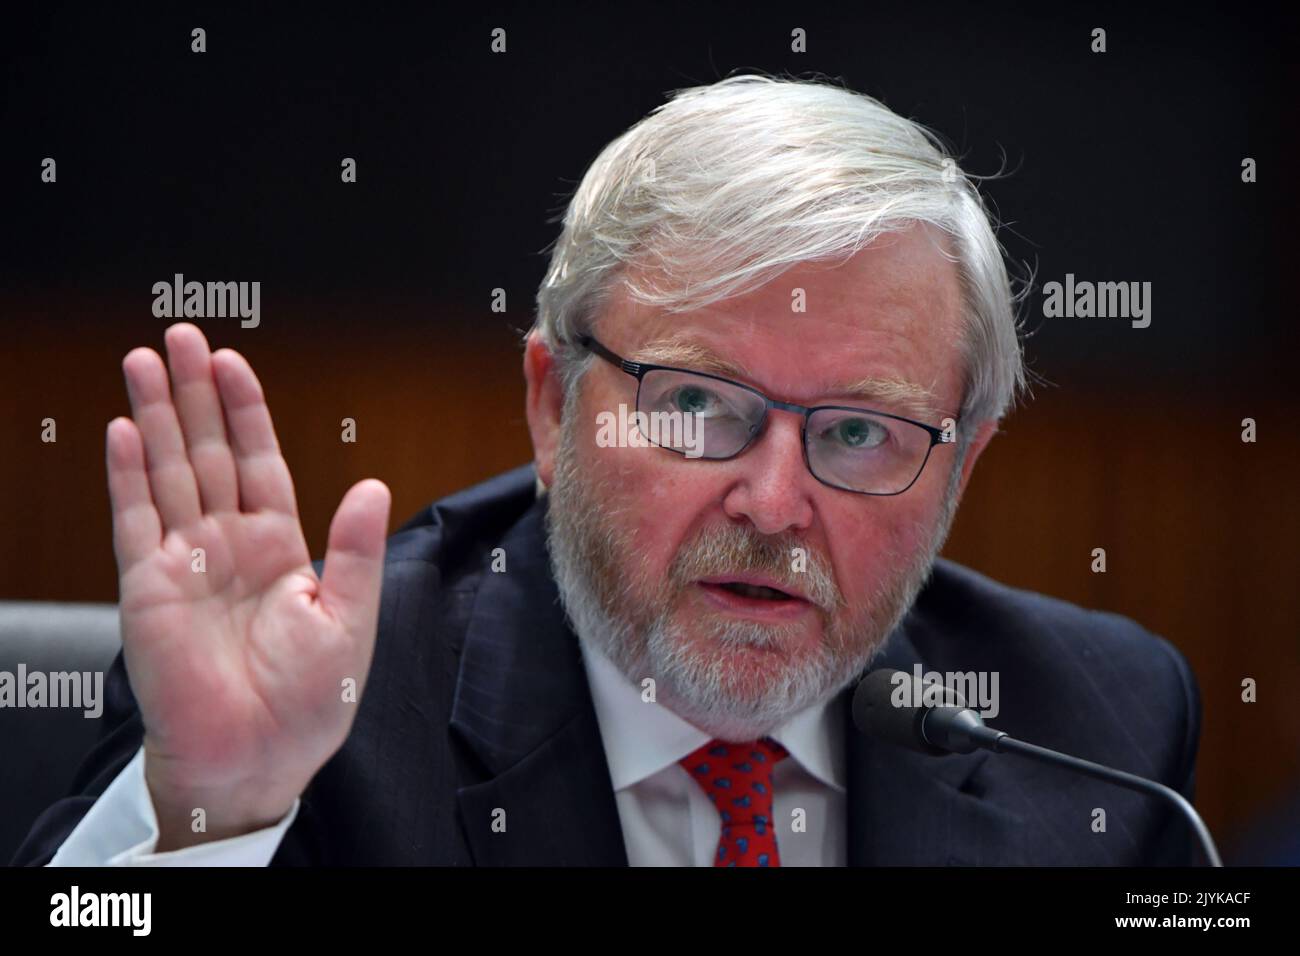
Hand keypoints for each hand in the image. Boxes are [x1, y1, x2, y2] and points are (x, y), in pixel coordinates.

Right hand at [106, 322, 389, 849]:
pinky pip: (134, 520)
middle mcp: (228, 546)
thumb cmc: (308, 702)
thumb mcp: (349, 619)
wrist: (256, 760)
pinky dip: (127, 475)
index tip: (234, 364)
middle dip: (195, 395)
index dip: (246, 412)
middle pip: (208, 453)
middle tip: (182, 337)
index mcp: (279, 548)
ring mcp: (184, 562)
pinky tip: (122, 429)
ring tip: (144, 360)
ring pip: (168, 472)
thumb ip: (354, 549)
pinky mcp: (146, 587)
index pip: (260, 462)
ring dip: (155, 417)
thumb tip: (372, 484)